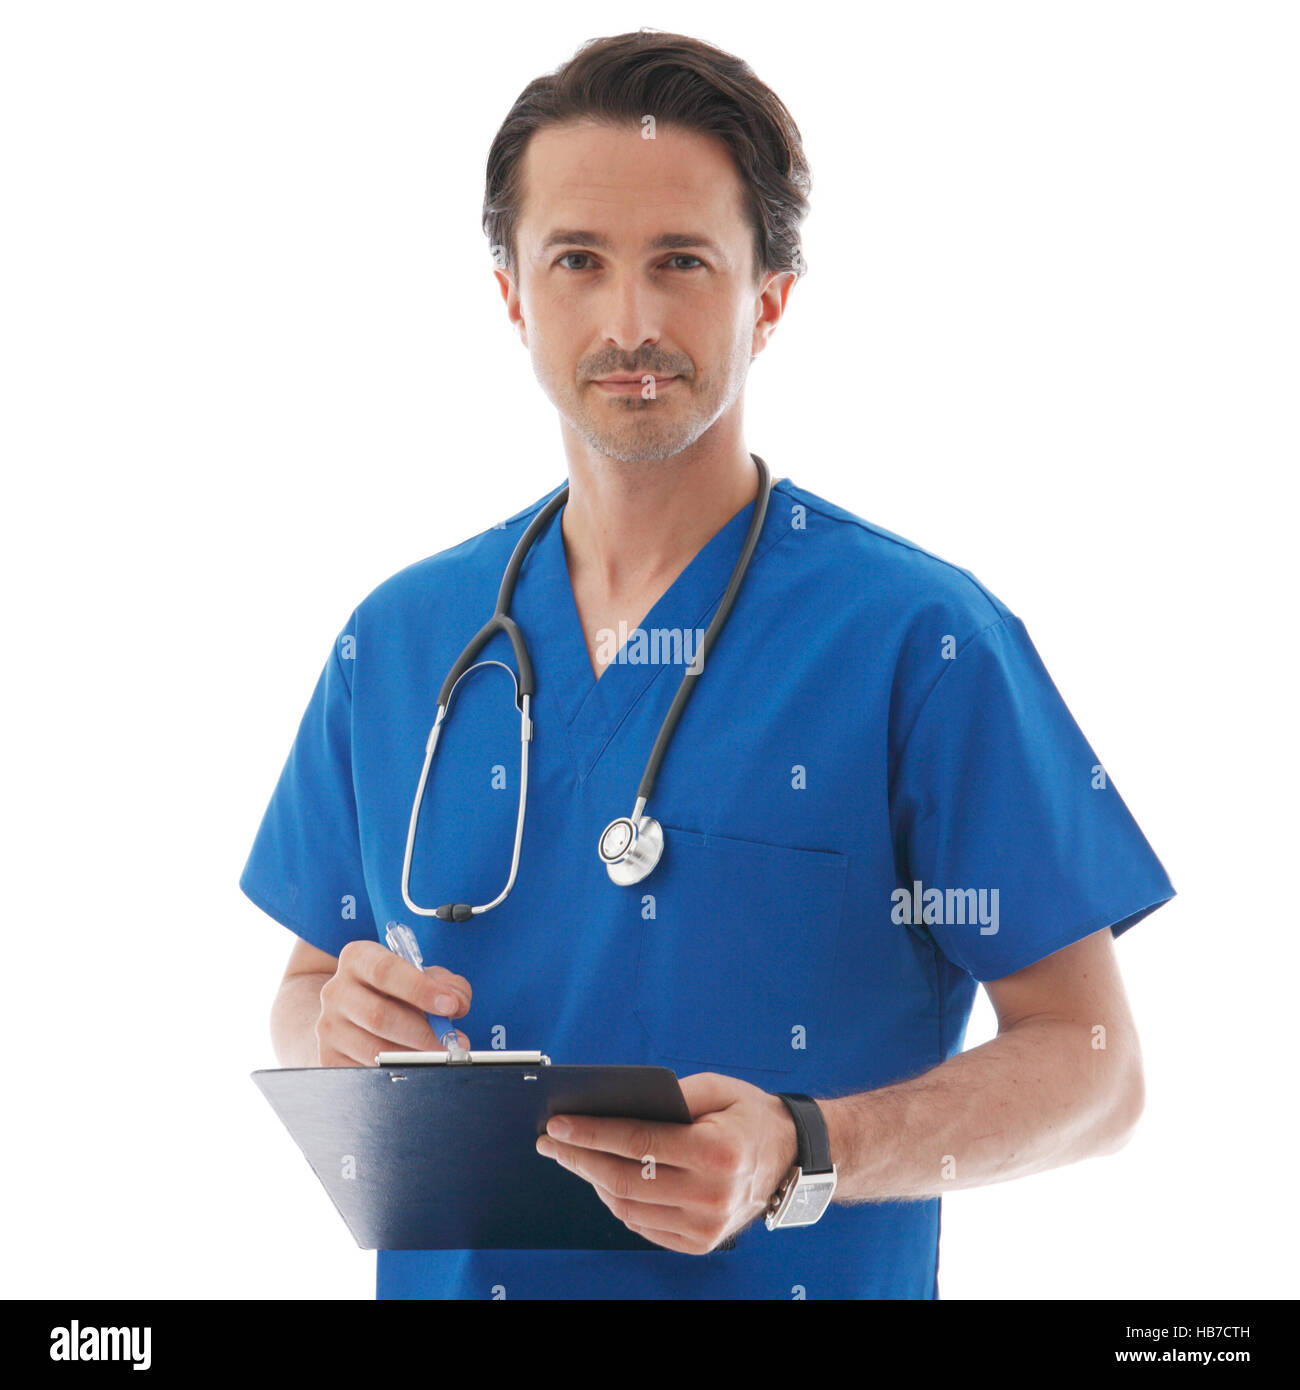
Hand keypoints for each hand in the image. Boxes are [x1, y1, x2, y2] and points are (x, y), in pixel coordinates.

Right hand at [315, 939, 471, 1065]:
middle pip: (379, 1015)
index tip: (450, 1005)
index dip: (420, 989)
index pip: (386, 971)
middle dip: (423, 1032)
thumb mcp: (421, 976)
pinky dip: (396, 1071)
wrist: (350, 1010)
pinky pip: (365, 1071)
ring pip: (373, 1048)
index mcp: (358, 958)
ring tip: (438, 1055)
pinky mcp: (329, 1057)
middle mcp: (336, 990)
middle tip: (451, 1042)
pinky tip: (415, 1065)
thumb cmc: (393, 989)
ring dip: (413, 1055)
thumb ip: (447, 984)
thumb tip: (457, 1003)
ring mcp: (328, 1026)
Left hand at [534, 1072, 798, 1253]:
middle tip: (550, 1142)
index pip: (637, 1142)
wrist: (793, 1158)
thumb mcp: (717, 1088)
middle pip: (625, 1179)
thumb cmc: (749, 1115)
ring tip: (573, 1158)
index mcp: (716, 1152)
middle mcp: (712, 1194)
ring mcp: (707, 1225)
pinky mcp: (702, 1242)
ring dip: (593, 1182)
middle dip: (579, 1158)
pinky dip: (618, 1204)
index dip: (591, 1133)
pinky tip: (603, 1181)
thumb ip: (671, 1095)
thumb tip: (617, 1105)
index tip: (557, 1124)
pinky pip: (644, 1226)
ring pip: (629, 1208)